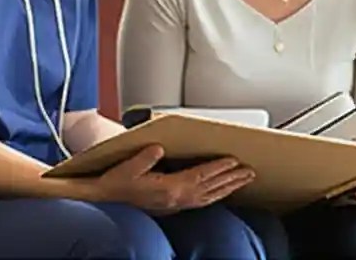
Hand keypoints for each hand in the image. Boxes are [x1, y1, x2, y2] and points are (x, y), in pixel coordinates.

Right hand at [95, 145, 254, 214]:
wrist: (105, 199)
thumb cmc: (115, 182)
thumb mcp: (126, 167)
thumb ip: (143, 158)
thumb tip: (157, 149)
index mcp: (167, 188)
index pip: (199, 177)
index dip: (217, 168)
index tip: (233, 161)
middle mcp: (175, 199)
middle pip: (210, 188)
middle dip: (231, 179)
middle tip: (250, 171)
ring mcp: (175, 204)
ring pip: (208, 197)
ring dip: (227, 188)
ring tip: (244, 180)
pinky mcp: (173, 206)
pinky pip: (201, 202)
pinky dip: (215, 195)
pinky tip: (222, 192)